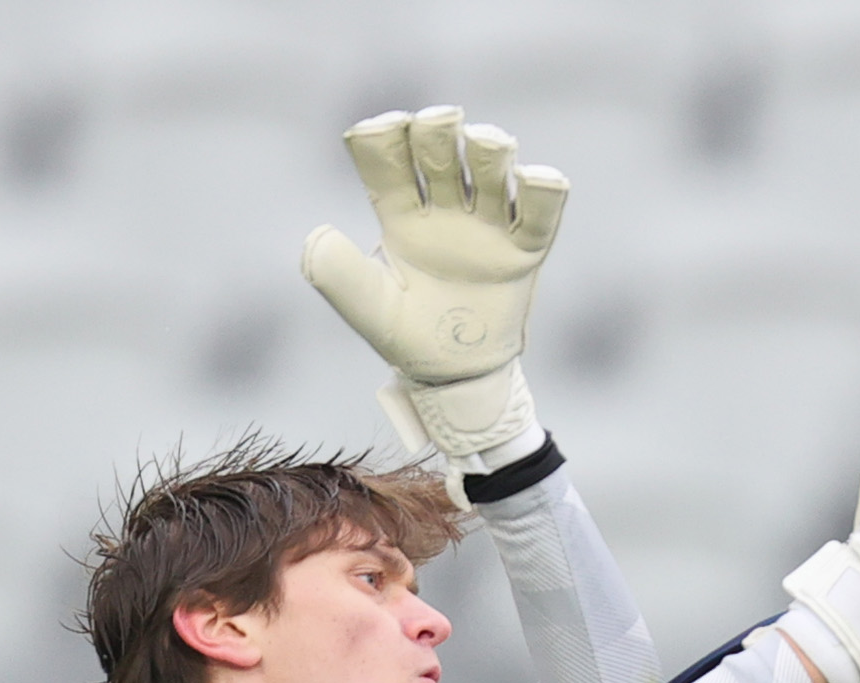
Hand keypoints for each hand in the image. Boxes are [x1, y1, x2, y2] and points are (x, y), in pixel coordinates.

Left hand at [303, 108, 567, 460]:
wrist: (457, 377)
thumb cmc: (410, 336)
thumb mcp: (371, 310)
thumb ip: (341, 277)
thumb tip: (317, 236)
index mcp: (399, 211)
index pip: (387, 154)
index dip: (384, 134)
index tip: (384, 135)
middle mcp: (442, 206)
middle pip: (440, 147)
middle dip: (437, 129)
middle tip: (438, 130)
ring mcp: (486, 223)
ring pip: (491, 165)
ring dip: (488, 147)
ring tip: (485, 146)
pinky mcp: (524, 248)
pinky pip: (540, 211)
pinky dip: (542, 188)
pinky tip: (532, 177)